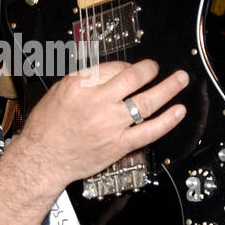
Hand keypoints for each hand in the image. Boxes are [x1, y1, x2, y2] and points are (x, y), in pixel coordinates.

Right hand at [19, 58, 187, 193]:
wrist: (43, 159)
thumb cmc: (47, 127)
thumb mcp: (59, 92)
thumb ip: (86, 81)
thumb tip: (112, 73)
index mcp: (80, 85)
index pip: (114, 67)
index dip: (128, 66)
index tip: (133, 70)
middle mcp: (97, 102)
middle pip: (134, 79)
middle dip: (151, 70)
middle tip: (158, 68)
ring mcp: (110, 124)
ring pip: (146, 103)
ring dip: (168, 89)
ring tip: (181, 79)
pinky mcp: (119, 144)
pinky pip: (149, 131)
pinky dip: (167, 120)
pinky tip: (178, 111)